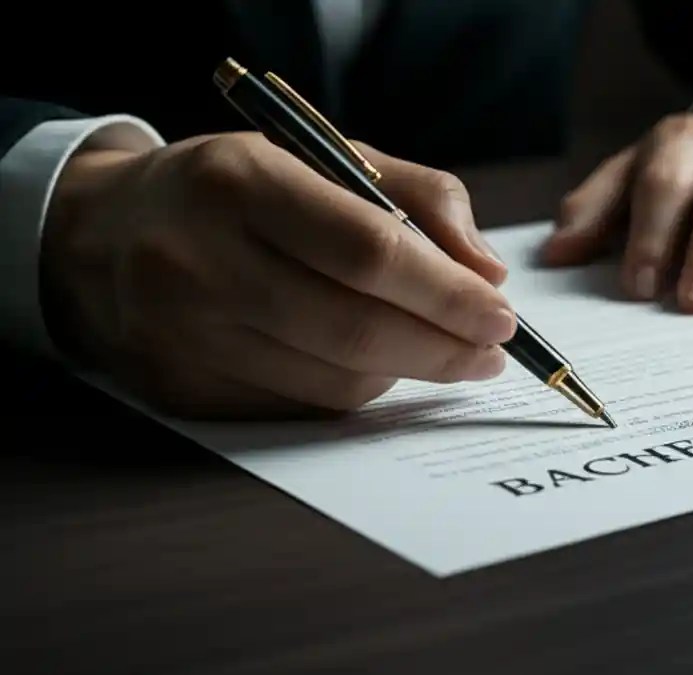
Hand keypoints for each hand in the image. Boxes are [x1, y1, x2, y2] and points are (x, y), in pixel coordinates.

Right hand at [41, 132, 512, 418]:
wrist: (98, 236)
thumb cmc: (233, 190)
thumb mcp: (320, 156)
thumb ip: (418, 195)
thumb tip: (489, 270)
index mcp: (238, 181)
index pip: (367, 250)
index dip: (447, 292)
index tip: (501, 315)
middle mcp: (199, 260)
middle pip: (356, 329)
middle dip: (444, 347)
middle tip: (491, 350)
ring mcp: (184, 335)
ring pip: (334, 380)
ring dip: (408, 372)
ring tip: (442, 351)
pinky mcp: (183, 391)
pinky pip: (301, 407)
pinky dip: (357, 390)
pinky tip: (377, 365)